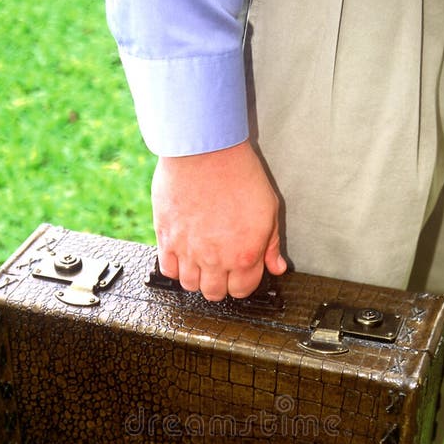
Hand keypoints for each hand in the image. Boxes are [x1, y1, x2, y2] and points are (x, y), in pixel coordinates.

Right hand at [151, 139, 286, 300]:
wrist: (206, 150)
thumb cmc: (239, 175)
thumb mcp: (269, 209)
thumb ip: (271, 244)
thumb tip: (276, 267)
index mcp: (244, 255)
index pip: (242, 290)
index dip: (242, 283)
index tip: (240, 272)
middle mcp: (216, 260)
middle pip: (214, 293)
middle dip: (220, 284)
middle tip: (220, 268)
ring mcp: (189, 251)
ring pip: (190, 285)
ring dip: (197, 277)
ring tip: (201, 262)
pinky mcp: (167, 238)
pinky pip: (168, 269)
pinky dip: (175, 268)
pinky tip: (183, 255)